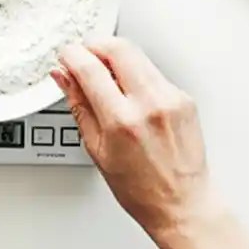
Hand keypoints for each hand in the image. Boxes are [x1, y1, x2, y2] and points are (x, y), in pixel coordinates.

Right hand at [52, 39, 222, 239]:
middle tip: (84, 56)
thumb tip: (64, 78)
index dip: (72, 55)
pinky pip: (154, 72)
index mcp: (122, 121)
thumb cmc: (141, 189)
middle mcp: (150, 104)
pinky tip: (131, 94)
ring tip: (105, 77)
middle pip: (118, 48)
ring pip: (138, 55)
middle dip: (95, 45)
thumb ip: (79, 107)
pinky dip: (137, 75)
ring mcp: (171, 98)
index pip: (90, 68)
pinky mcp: (184, 98)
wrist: (182, 203)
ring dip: (116, 57)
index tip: (66, 55)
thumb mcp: (98, 150)